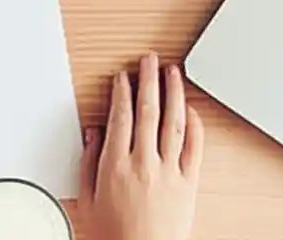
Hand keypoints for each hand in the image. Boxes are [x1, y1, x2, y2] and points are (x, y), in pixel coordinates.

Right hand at [79, 53, 204, 239]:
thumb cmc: (114, 236)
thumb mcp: (88, 200)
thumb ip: (88, 163)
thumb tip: (93, 134)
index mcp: (115, 165)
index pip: (120, 116)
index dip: (122, 92)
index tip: (122, 77)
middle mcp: (144, 163)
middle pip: (147, 111)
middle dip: (148, 81)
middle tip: (148, 61)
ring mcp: (169, 172)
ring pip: (173, 122)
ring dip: (173, 93)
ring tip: (173, 73)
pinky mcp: (189, 183)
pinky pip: (194, 147)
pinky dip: (194, 125)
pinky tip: (191, 110)